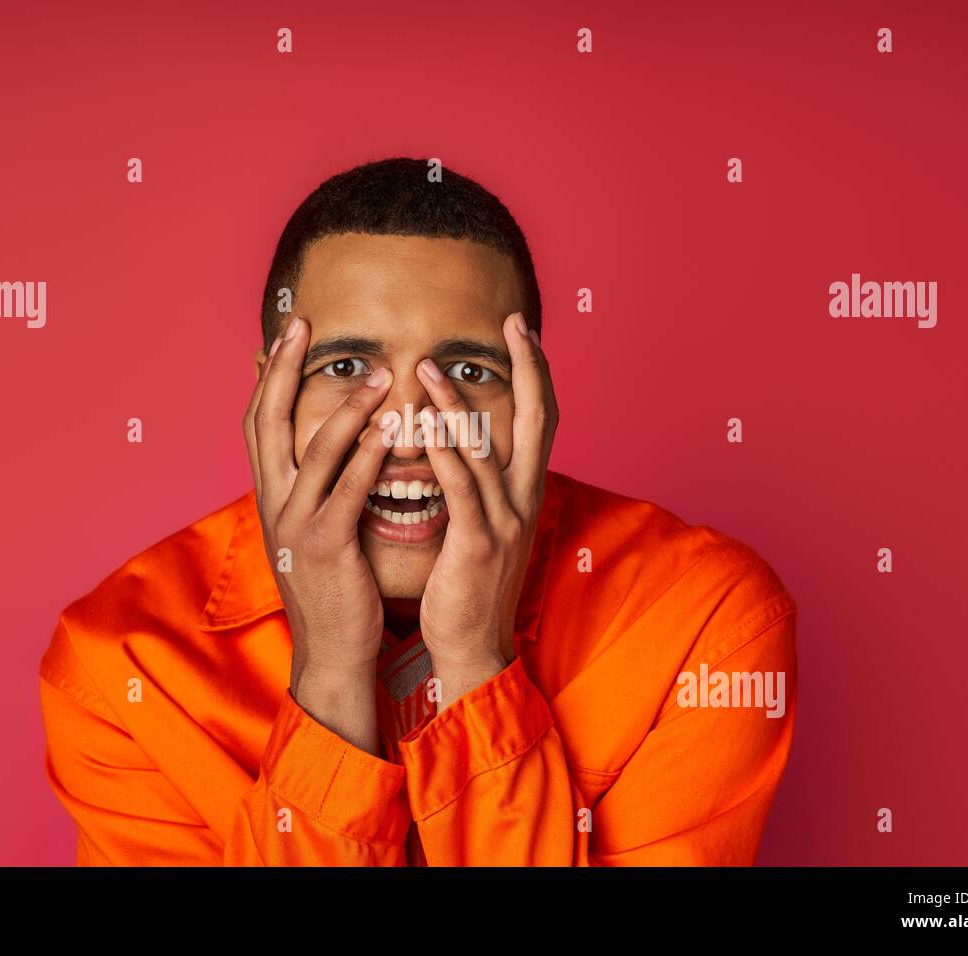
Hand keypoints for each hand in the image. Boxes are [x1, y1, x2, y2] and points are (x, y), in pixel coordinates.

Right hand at [242, 314, 400, 752]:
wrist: (331, 652)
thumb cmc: (333, 586)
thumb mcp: (314, 528)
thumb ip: (317, 484)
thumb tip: (329, 443)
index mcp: (273, 495)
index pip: (261, 422)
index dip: (269, 375)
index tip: (282, 333)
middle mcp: (274, 503)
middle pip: (269, 422)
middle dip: (283, 370)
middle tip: (299, 325)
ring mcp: (295, 525)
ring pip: (314, 452)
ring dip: (344, 408)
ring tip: (375, 374)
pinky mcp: (325, 547)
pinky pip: (346, 492)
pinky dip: (366, 458)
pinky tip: (389, 430)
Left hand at [415, 312, 559, 710]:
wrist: (471, 645)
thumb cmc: (467, 584)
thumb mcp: (483, 525)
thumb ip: (478, 482)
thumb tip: (463, 441)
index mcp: (525, 492)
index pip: (541, 419)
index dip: (538, 373)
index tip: (524, 331)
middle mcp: (525, 499)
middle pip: (537, 420)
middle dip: (528, 368)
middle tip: (514, 323)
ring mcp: (505, 522)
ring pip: (485, 450)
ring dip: (456, 405)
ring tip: (427, 368)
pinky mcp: (478, 544)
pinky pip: (462, 491)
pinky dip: (445, 456)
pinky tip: (426, 428)